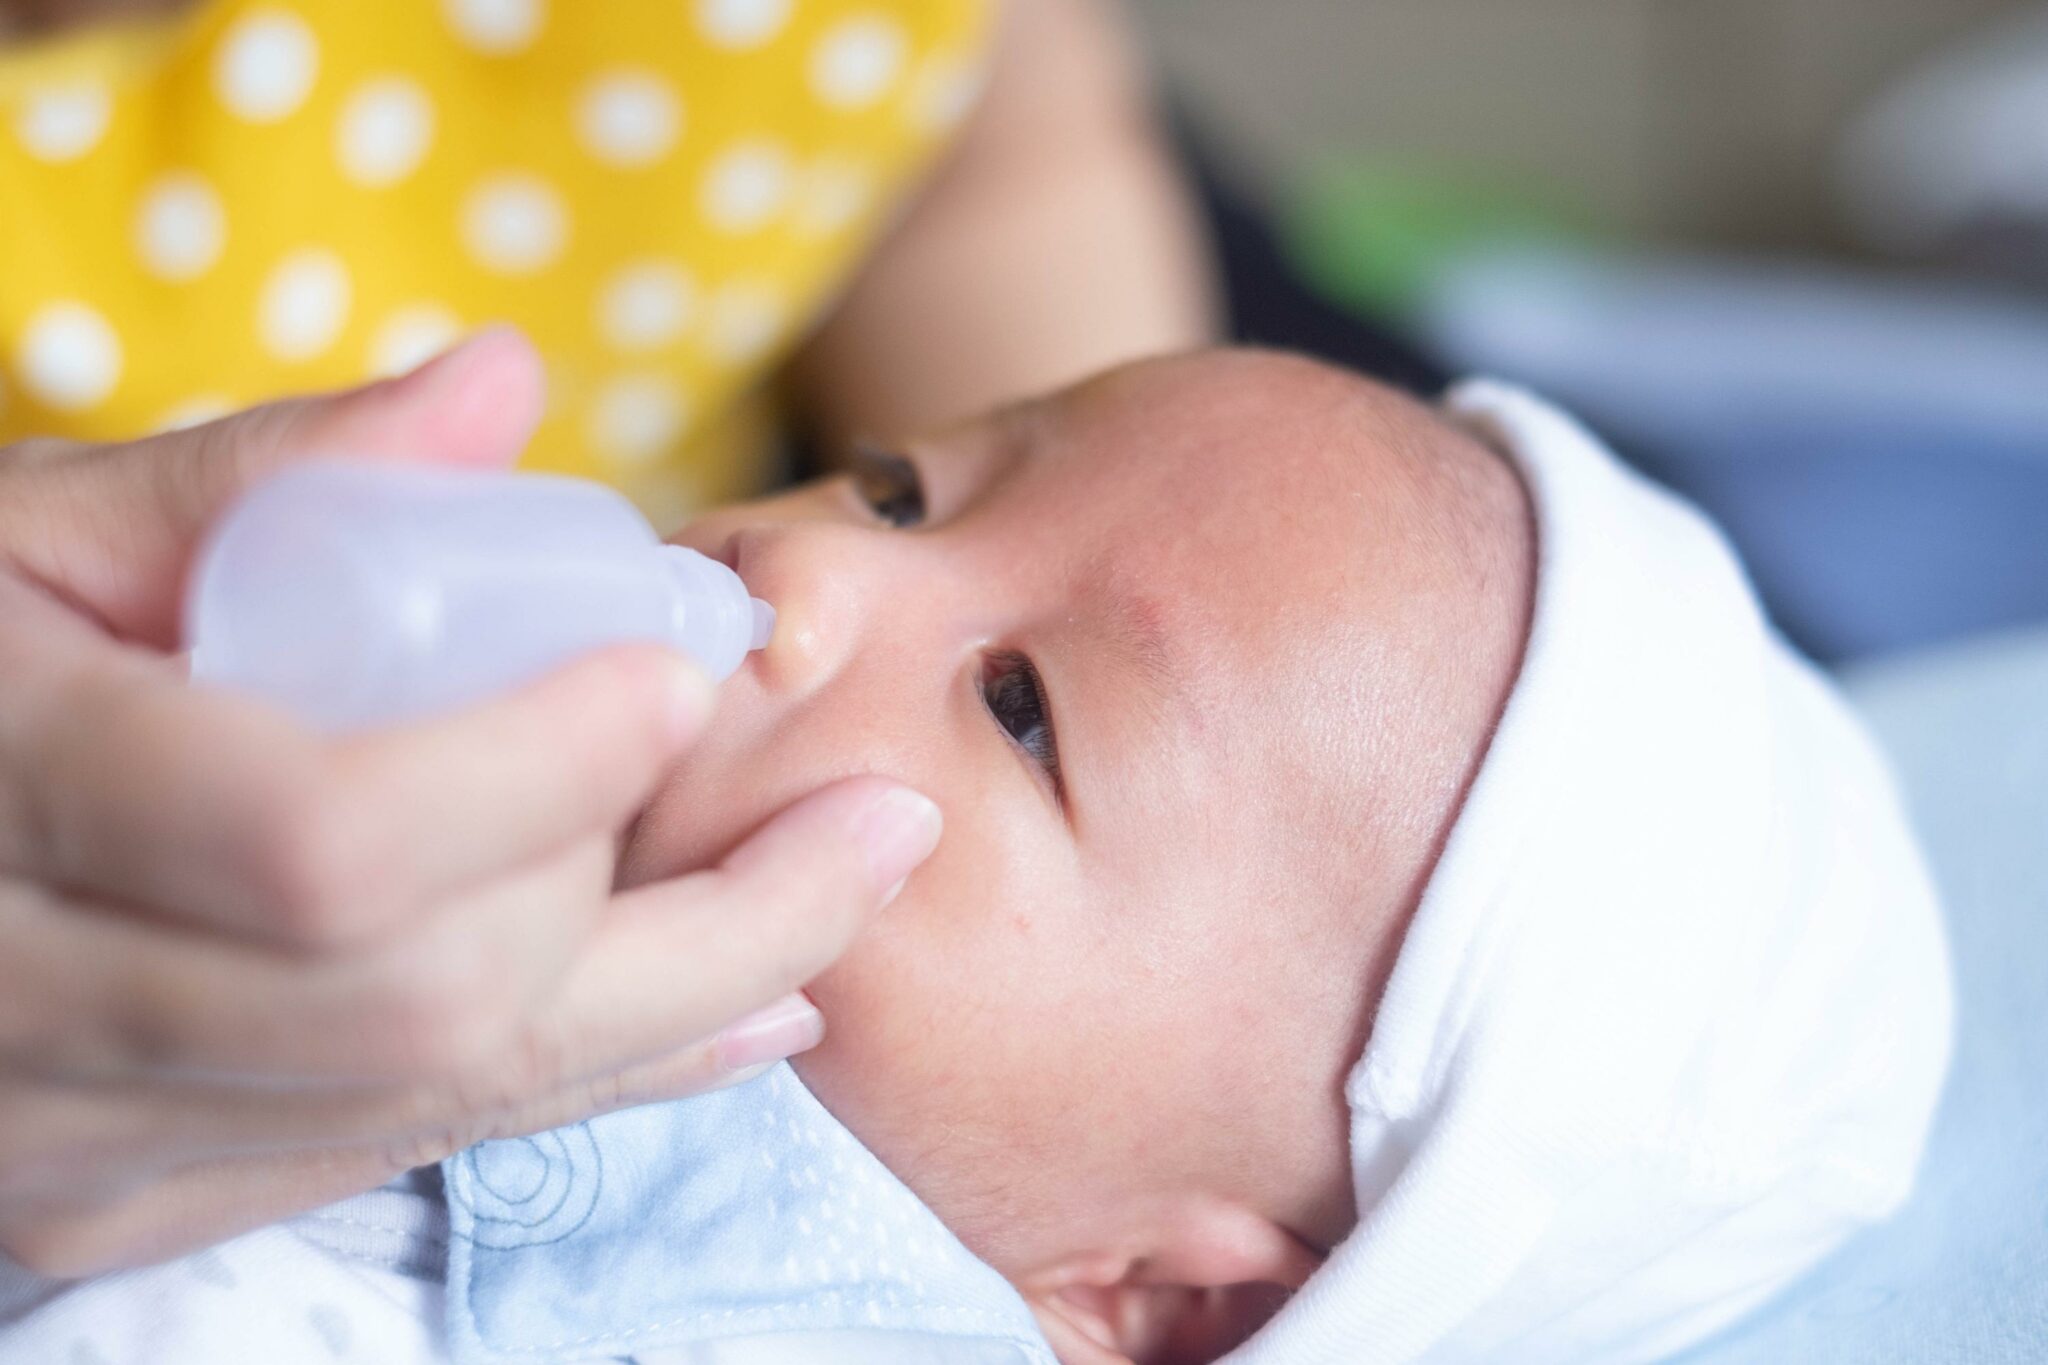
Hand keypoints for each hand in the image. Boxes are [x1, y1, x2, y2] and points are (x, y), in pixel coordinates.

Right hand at [0, 331, 939, 1275]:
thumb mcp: (32, 532)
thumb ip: (264, 470)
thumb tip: (502, 387)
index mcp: (9, 795)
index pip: (328, 843)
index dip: (531, 772)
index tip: (674, 677)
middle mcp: (34, 1016)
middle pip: (433, 1005)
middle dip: (693, 919)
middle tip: (870, 819)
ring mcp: (74, 1142)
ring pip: (442, 1100)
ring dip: (685, 1005)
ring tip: (847, 896)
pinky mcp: (121, 1200)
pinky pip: (400, 1152)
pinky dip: (593, 1079)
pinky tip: (734, 1012)